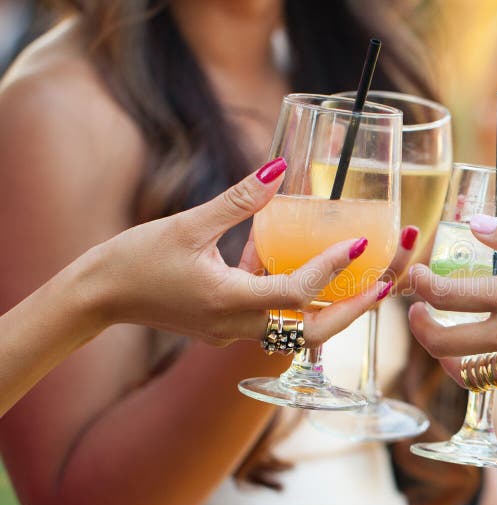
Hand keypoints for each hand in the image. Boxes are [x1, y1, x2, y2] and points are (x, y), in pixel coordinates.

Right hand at [83, 157, 389, 345]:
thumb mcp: (188, 224)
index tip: (361, 244)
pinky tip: (309, 271)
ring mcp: (232, 333)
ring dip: (334, 309)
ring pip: (298, 332)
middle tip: (386, 283)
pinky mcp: (226, 329)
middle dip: (353, 309)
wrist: (98, 297)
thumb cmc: (135, 259)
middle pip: (313, 332)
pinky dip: (301, 304)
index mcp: (227, 302)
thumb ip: (238, 201)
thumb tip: (277, 168)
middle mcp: (236, 326)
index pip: (296, 292)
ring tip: (366, 281)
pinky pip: (275, 322)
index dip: (331, 268)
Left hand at [407, 215, 496, 390]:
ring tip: (440, 328)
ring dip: (440, 350)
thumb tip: (476, 224)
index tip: (418, 272)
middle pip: (440, 341)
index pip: (446, 295)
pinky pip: (490, 376)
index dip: (421, 283)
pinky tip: (481, 343)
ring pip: (460, 367)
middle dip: (418, 324)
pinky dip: (473, 364)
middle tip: (417, 306)